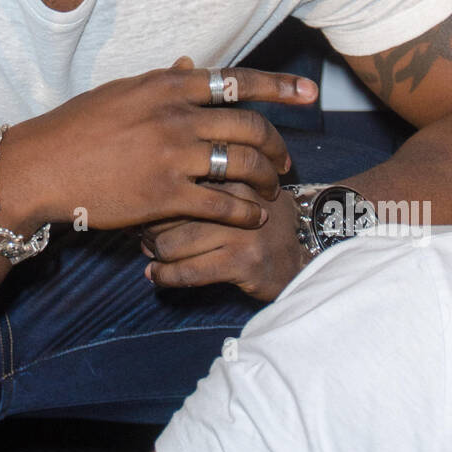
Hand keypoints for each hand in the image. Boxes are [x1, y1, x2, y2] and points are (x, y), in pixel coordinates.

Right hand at [9, 61, 316, 232]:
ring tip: (270, 192)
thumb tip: (191, 63)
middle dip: (277, 145)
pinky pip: (222, 204)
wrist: (42, 166)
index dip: (279, 87)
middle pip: (250, 126)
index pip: (237, 81)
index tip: (309, 93)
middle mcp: (175, 116)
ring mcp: (172, 156)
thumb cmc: (78, 127)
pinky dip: (244, 212)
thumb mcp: (122, 92)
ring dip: (264, 181)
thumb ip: (163, 80)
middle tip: (285, 161)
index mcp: (167, 85)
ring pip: (242, 165)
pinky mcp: (164, 195)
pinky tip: (251, 217)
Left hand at [140, 184, 305, 301]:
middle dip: (151, 231)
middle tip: (146, 241)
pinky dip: (166, 276)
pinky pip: (189, 271)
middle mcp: (236, 198)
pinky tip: (158, 277)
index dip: (156, 201)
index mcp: (232, 174)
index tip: (146, 214)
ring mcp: (240, 231)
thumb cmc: (261, 222)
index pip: (179, 182)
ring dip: (157, 255)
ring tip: (154, 259)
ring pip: (174, 243)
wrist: (306, 255)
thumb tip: (151, 198)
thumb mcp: (239, 191)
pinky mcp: (242, 261)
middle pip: (171, 212)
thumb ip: (205, 187)